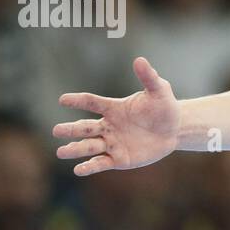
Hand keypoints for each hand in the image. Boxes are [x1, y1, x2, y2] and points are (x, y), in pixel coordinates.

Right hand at [54, 57, 179, 175]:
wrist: (174, 130)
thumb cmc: (164, 107)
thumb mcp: (159, 90)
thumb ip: (148, 77)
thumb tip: (139, 60)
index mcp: (113, 108)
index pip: (92, 102)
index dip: (78, 101)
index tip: (63, 100)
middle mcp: (108, 126)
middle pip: (85, 127)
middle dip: (71, 130)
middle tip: (56, 131)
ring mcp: (112, 143)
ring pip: (89, 146)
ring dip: (75, 149)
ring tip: (61, 152)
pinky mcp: (119, 159)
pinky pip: (101, 163)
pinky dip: (89, 167)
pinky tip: (78, 170)